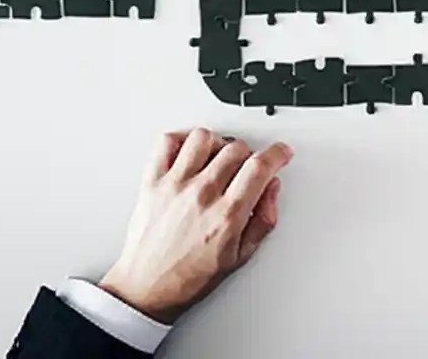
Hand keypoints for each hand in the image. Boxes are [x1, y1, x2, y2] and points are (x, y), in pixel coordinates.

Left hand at [98, 129, 292, 323]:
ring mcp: (175, 186)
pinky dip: (182, 140)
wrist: (147, 288)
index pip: (260, 166)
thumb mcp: (239, 256)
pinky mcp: (152, 182)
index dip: (277, 153)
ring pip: (204, 138)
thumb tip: (270, 191)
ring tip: (218, 158)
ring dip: (218, 144)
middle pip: (236, 149)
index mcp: (226, 215)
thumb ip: (262, 220)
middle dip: (249, 154)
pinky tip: (190, 153)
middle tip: (247, 167)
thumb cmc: (188, 277)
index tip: (280, 153)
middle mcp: (201, 195)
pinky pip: (167, 142)